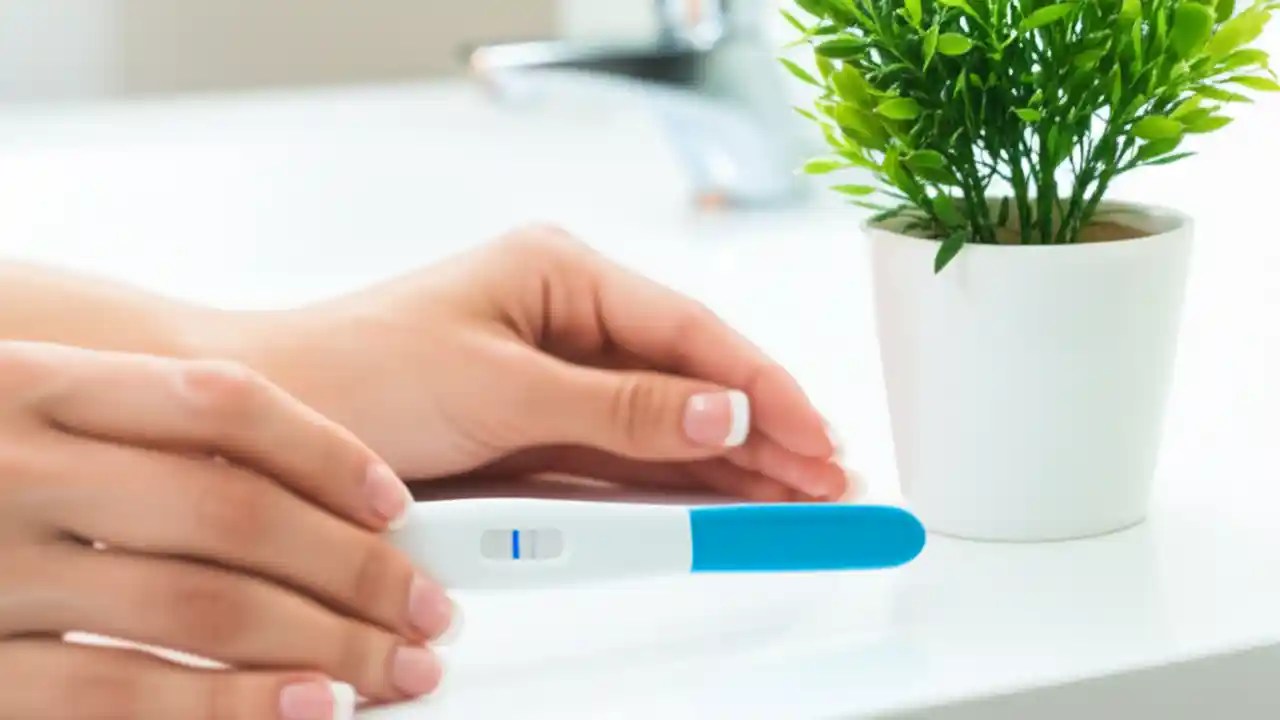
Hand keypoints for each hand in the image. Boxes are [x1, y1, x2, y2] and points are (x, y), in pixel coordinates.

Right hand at [0, 342, 453, 718]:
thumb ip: (125, 421)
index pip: (222, 402)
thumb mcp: (16, 407)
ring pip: (198, 603)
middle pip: (234, 511)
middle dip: (354, 566)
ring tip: (399, 665)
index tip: (396, 502)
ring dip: (323, 641)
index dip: (330, 452)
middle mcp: (13, 464)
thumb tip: (289, 476)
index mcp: (31, 383)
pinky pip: (120, 692)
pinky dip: (229, 706)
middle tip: (429, 604)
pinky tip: (309, 709)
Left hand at [243, 226, 853, 501]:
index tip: (813, 434)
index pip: (688, 332)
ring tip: (801, 505)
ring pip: (669, 431)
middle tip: (830, 484)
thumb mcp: (496, 386)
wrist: (270, 427)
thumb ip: (615, 406)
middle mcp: (569, 324)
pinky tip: (730, 510)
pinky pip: (630, 467)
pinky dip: (681, 492)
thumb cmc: (357, 373)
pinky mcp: (544, 439)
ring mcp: (560, 386)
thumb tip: (718, 412)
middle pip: (692, 384)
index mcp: (561, 276)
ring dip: (736, 468)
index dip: (761, 387)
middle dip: (766, 433)